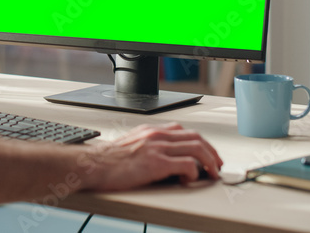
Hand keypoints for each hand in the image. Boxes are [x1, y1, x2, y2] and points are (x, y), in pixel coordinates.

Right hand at [82, 123, 222, 190]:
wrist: (93, 165)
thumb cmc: (107, 161)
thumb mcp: (130, 145)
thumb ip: (148, 146)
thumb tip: (163, 158)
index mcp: (152, 131)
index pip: (185, 131)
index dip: (201, 143)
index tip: (207, 154)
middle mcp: (157, 135)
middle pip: (196, 137)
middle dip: (211, 152)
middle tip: (217, 165)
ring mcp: (157, 148)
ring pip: (196, 148)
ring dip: (209, 161)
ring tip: (212, 173)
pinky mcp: (156, 163)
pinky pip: (186, 164)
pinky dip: (193, 172)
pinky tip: (189, 179)